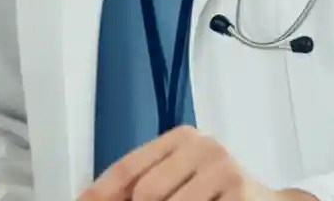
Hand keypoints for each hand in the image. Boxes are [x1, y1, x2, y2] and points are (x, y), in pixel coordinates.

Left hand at [79, 125, 318, 200]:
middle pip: (145, 192)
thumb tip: (92, 197)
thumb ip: (141, 184)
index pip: (128, 167)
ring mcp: (224, 169)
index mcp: (181, 138)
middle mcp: (203, 147)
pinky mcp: (241, 194)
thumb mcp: (178, 178)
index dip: (101, 192)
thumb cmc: (217, 191)